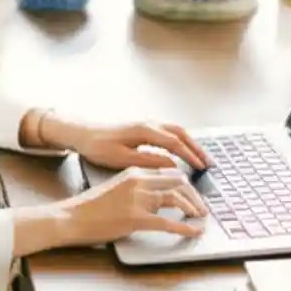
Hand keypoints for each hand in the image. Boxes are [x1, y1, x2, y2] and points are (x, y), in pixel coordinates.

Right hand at [59, 166, 208, 244]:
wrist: (72, 217)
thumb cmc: (92, 208)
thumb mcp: (118, 189)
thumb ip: (139, 191)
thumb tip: (160, 201)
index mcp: (134, 172)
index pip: (169, 172)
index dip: (186, 184)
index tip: (193, 195)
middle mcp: (138, 181)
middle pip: (178, 181)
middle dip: (194, 195)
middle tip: (201, 208)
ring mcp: (137, 199)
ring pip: (176, 199)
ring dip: (192, 209)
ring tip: (199, 219)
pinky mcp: (135, 218)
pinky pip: (168, 222)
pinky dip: (185, 228)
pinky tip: (193, 232)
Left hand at [71, 121, 211, 170]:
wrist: (82, 133)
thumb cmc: (98, 147)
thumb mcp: (122, 159)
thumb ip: (148, 161)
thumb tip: (172, 165)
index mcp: (145, 131)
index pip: (175, 143)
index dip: (190, 156)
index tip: (201, 168)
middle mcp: (149, 123)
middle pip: (180, 133)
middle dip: (196, 148)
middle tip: (208, 162)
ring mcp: (147, 123)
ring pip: (176, 130)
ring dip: (190, 143)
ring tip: (200, 157)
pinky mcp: (143, 127)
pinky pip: (168, 131)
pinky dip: (180, 140)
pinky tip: (182, 150)